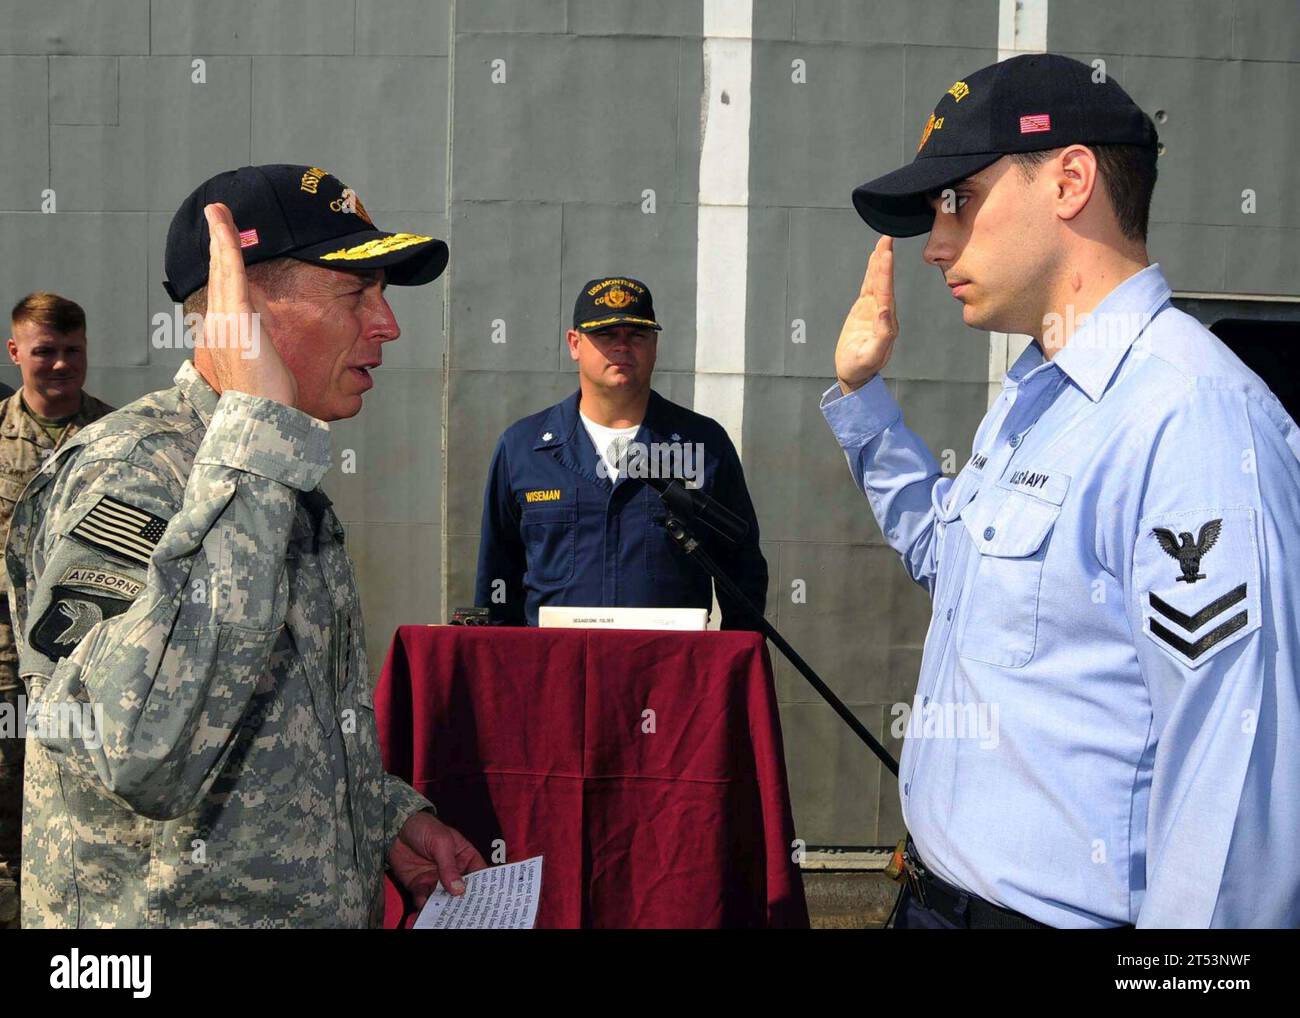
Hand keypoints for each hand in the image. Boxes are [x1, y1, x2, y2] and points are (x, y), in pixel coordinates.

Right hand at [201, 202, 296, 406]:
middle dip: (218, 242)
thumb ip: (258, 344)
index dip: (222, 265)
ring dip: (220, 236)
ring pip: (222, 269)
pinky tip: (224, 228)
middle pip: (218, 274)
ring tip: (218, 212)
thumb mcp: (261, 365)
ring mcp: (224, 320)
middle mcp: (218, 324)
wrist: (258, 418)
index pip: (224, 291)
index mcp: (223, 334)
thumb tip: (263, 333)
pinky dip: (227, 248)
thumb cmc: (265, 401)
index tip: (224, 245)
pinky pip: (231, 275)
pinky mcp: (236, 318)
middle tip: (215, 214)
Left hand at [388, 811, 487, 908]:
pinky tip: (426, 911)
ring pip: (444, 898)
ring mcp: (436, 879)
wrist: (397, 829)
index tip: (484, 899)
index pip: (479, 873)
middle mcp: (452, 871)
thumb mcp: (441, 842)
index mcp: (464, 856)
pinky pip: (424, 899)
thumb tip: (458, 888)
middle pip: (462, 890)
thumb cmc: (424, 827)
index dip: (483, 886)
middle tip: (464, 912)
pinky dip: (425, 907)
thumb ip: (449, 866)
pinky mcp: (420, 886)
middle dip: (463, 902)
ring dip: (444, 907)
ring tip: (444, 915)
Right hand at [834, 235, 898, 394]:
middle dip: (885, 260)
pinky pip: (870, 287)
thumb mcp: (871, 356)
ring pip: (878, 281)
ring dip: (880, 261)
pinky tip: (875, 259)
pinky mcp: (865, 310)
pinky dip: (872, 272)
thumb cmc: (861, 368)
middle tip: (887, 239)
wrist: (855, 374)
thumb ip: (882, 336)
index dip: (885, 273)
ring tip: (883, 242)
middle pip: (884, 281)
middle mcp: (884, 313)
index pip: (886, 292)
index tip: (886, 255)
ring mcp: (874, 310)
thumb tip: (885, 311)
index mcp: (886, 322)